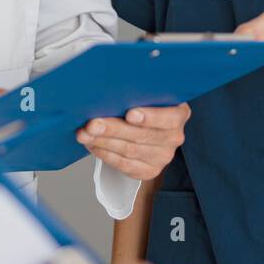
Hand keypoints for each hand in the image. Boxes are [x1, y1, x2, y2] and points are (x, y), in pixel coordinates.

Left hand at [75, 103, 189, 180]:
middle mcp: (174, 137)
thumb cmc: (143, 106)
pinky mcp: (150, 171)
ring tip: (85, 134)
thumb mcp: (146, 95)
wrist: (146, 129)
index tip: (129, 114)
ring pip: (129, 150)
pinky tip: (93, 145)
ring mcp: (163, 156)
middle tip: (92, 124)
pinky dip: (105, 154)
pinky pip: (124, 165)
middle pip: (142, 135)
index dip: (149, 117)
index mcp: (179, 114)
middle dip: (113, 129)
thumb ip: (136, 94)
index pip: (169, 118)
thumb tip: (109, 92)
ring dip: (103, 142)